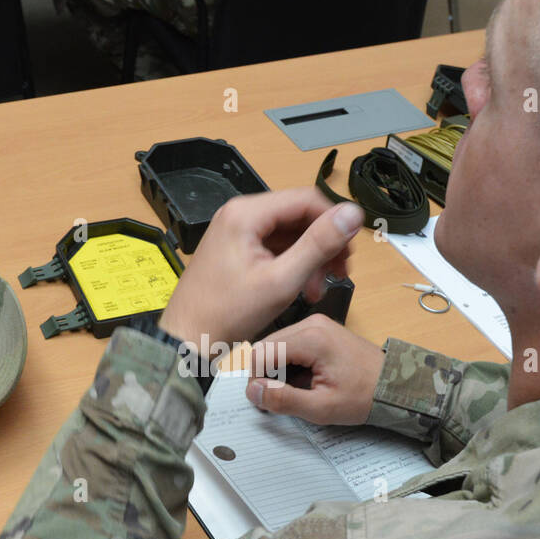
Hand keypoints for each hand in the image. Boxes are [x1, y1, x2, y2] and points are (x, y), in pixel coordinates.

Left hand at [157, 188, 364, 347]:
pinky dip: (292, 264)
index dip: (334, 221)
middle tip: (340, 271)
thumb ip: (319, 245)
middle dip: (323, 243)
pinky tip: (301, 287)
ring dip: (310, 257)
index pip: (305, 200)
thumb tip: (351, 215)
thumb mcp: (282, 280)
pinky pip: (274, 247)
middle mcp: (239, 215)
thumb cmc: (225, 314)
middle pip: (298, 216)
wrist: (188, 338)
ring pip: (288, 233)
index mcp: (246, 214)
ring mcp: (236, 232)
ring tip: (318, 288)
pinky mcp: (236, 249)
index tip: (349, 248)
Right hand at [245, 314, 385, 425]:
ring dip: (276, 368)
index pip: (260, 353)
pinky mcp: (320, 330)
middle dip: (265, 374)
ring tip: (295, 389)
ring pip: (275, 344)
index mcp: (311, 339)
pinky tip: (303, 378)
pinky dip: (288, 362)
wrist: (394, 385)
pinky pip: (290, 343)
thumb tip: (254, 392)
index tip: (267, 400)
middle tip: (280, 398)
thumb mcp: (322, 407)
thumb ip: (284, 400)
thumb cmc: (364, 396)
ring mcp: (316, 324)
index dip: (256, 379)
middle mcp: (311, 324)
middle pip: (266, 346)